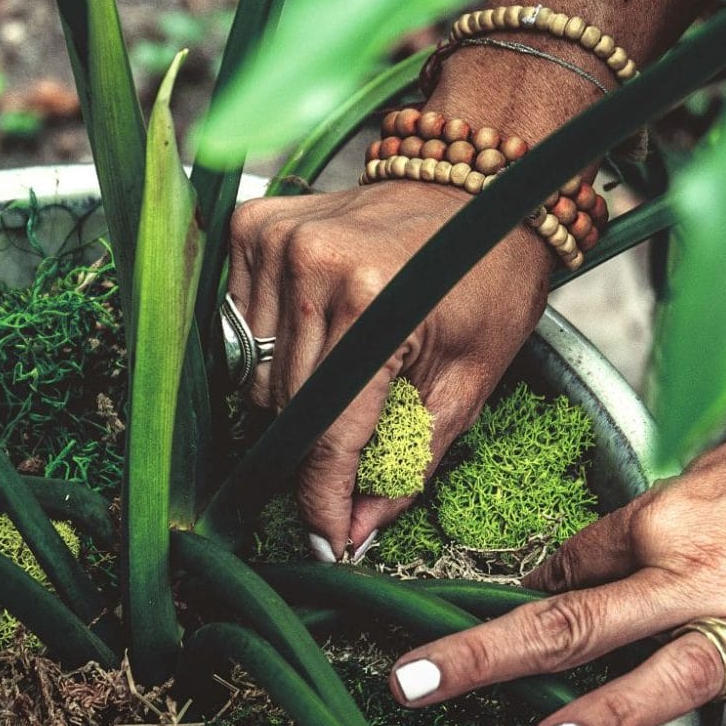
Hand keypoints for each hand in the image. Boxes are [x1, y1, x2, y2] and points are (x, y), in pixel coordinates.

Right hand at [226, 180, 548, 557]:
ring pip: (253, 373)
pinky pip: (239, 324)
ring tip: (345, 375)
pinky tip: (316, 330)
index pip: (329, 433)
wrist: (477, 183)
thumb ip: (412, 460)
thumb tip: (358, 533)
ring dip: (291, 398)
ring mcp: (277, 240)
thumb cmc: (487, 276)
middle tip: (353, 456)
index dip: (324, 500)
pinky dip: (271, 346)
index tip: (327, 543)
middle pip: (284, 410)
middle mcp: (315, 266)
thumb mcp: (472, 377)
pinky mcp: (253, 225)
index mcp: (378, 304)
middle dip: (317, 450)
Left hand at [388, 410, 725, 725]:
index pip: (573, 562)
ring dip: (605, 719)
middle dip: (488, 653)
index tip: (490, 621)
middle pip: (576, 618)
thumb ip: (664, 513)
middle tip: (412, 682)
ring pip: (664, 680)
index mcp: (670, 519)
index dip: (528, 592)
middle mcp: (699, 578)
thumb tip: (605, 546)